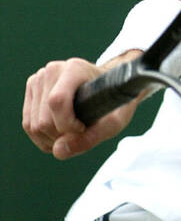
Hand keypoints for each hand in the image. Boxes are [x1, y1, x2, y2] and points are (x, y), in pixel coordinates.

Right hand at [23, 56, 140, 158]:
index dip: (67, 125)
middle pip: (43, 120)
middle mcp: (52, 70)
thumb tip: (58, 151)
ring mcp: (39, 79)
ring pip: (32, 125)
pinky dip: (42, 137)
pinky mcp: (31, 89)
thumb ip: (91, 138)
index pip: (57, 101)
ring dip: (51, 140)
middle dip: (61, 136)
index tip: (84, 128)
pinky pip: (27, 124)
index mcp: (75, 69)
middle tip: (81, 132)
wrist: (108, 87)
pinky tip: (59, 135)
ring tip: (71, 134)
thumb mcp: (114, 122)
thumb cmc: (112, 102)